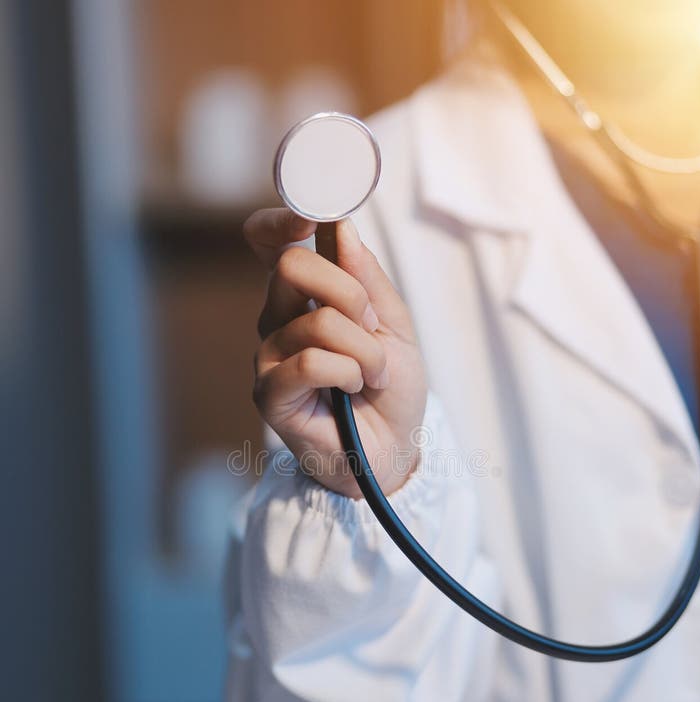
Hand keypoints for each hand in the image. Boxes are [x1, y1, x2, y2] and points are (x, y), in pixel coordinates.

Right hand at [244, 208, 427, 497]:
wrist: (394, 450)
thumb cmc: (391, 391)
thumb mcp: (393, 324)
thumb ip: (366, 278)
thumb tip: (340, 226)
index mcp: (305, 298)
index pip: (270, 244)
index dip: (282, 220)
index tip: (312, 217)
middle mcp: (278, 320)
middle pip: (292, 266)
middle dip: (350, 294)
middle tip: (371, 327)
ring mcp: (270, 357)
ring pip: (317, 320)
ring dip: (364, 349)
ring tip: (372, 375)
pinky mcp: (270, 394)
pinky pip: (310, 360)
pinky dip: (348, 372)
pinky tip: (354, 390)